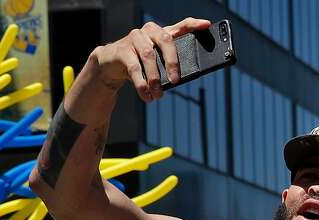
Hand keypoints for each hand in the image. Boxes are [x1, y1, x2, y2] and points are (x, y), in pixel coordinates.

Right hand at [92, 18, 210, 100]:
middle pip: (166, 40)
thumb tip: (187, 77)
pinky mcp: (121, 50)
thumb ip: (171, 64)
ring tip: (158, 94)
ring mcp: (134, 38)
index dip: (193, 24)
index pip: (181, 25)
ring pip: (149, 56)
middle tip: (175, 81)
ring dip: (155, 79)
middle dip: (172, 62)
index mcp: (162, 34)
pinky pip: (134, 68)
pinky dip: (142, 85)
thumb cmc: (141, 63)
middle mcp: (149, 32)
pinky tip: (147, 95)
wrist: (112, 65)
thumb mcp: (157, 62)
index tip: (206, 25)